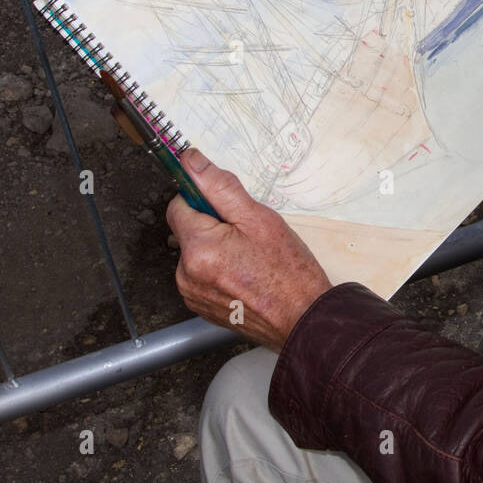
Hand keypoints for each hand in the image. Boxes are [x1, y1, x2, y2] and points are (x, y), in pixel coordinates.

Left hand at [167, 148, 331, 351]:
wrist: (303, 320)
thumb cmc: (288, 272)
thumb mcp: (260, 219)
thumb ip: (221, 187)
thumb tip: (192, 162)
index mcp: (199, 248)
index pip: (178, 206)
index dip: (204, 201)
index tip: (229, 209)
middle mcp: (186, 274)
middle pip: (188, 231)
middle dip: (214, 226)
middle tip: (249, 236)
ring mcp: (192, 294)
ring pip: (195, 253)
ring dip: (216, 249)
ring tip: (250, 259)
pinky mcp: (200, 307)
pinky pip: (200, 275)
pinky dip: (218, 270)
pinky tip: (245, 275)